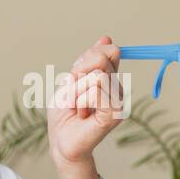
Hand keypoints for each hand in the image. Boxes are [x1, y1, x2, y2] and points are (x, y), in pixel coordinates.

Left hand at [47, 36, 124, 166]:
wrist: (60, 140)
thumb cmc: (64, 113)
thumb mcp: (72, 79)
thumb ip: (89, 60)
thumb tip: (107, 38)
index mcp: (109, 78)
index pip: (106, 51)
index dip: (84, 62)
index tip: (76, 78)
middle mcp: (117, 88)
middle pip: (100, 60)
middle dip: (78, 76)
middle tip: (75, 97)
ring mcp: (119, 101)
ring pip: (96, 76)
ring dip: (77, 92)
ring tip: (79, 108)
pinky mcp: (115, 114)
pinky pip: (96, 91)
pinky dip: (81, 102)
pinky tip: (83, 116)